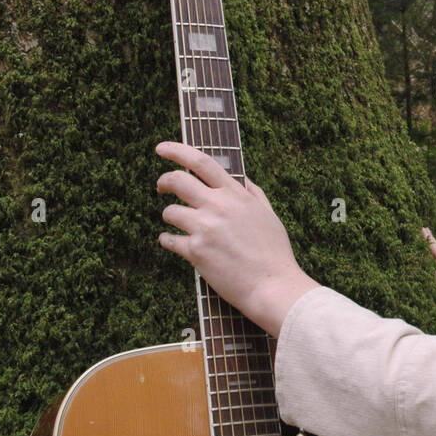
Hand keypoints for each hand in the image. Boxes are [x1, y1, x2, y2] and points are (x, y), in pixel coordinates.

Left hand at [155, 141, 318, 336]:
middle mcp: (218, 206)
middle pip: (177, 180)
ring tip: (178, 226)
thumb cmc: (274, 254)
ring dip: (170, 217)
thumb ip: (254, 194)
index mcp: (236, 195)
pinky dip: (168, 241)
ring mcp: (205, 228)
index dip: (177, 151)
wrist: (272, 286)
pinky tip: (175, 244)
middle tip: (160, 187)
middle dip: (163, 181)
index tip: (161, 149)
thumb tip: (243, 180)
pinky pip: (168, 240)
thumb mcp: (270, 216)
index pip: (201, 161)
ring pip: (169, 212)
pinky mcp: (195, 251)